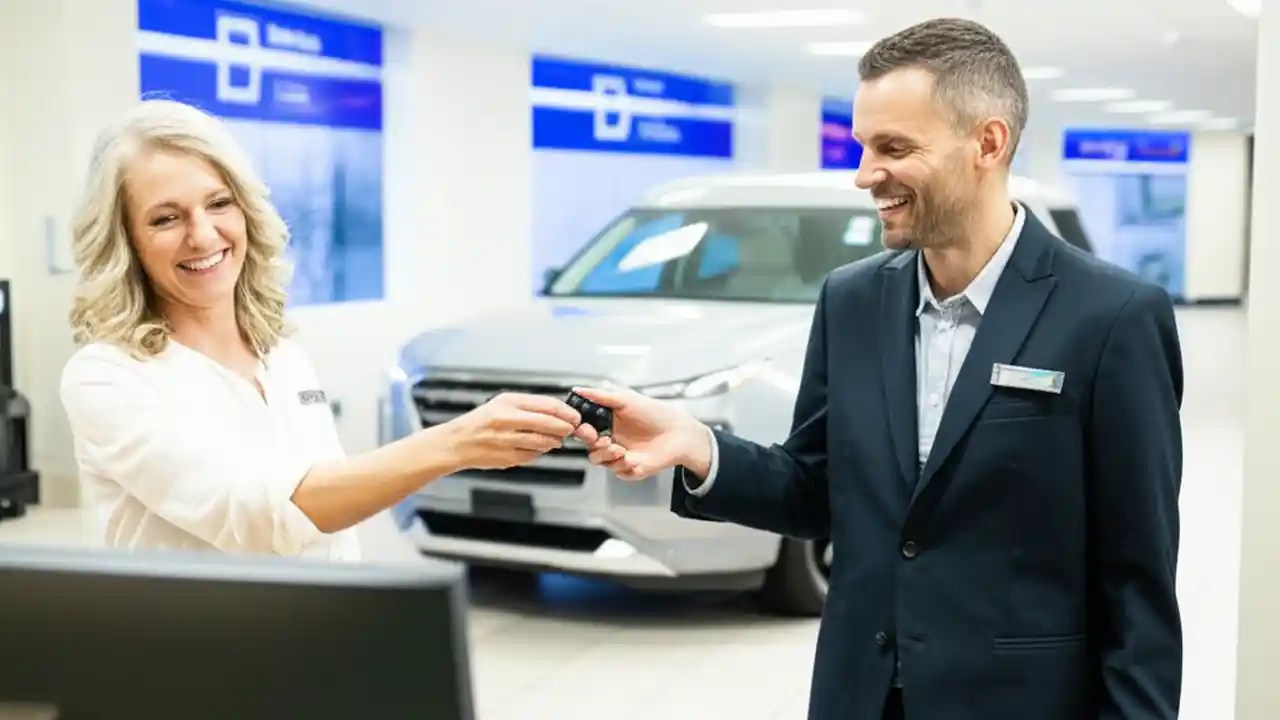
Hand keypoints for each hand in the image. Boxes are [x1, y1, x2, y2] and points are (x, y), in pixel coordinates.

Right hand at [442, 393, 600, 469]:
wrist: (456, 442)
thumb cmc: (480, 422)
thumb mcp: (502, 404)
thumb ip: (529, 407)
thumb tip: (557, 412)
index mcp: (508, 402)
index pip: (546, 405)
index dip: (565, 412)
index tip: (574, 416)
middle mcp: (506, 419)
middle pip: (548, 423)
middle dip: (565, 427)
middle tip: (571, 429)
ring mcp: (506, 440)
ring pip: (542, 441)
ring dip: (554, 441)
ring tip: (555, 439)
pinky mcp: (506, 457)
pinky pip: (532, 455)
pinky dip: (538, 452)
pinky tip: (536, 448)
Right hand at [569, 386, 711, 480]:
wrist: (679, 432)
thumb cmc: (656, 413)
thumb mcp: (627, 399)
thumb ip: (601, 396)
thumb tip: (578, 390)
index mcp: (608, 423)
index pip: (585, 428)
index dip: (581, 429)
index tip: (583, 427)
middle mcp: (612, 439)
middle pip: (589, 447)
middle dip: (593, 445)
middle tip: (602, 439)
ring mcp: (621, 455)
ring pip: (600, 461)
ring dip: (607, 456)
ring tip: (621, 450)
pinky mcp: (631, 469)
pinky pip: (619, 472)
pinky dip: (624, 467)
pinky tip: (634, 461)